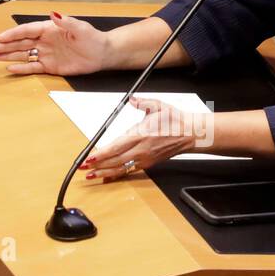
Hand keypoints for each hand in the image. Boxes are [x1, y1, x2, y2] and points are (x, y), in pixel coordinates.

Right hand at [0, 11, 111, 75]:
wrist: (101, 54)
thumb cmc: (93, 38)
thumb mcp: (80, 28)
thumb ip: (66, 22)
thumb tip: (54, 13)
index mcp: (49, 29)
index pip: (26, 31)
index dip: (12, 34)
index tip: (0, 36)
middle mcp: (44, 41)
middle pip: (20, 42)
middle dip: (4, 45)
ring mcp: (46, 53)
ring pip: (22, 54)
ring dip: (7, 55)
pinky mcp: (50, 66)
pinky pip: (32, 67)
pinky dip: (21, 68)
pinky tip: (9, 67)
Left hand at [79, 97, 202, 181]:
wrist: (190, 134)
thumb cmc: (175, 121)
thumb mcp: (158, 106)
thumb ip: (142, 102)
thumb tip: (132, 99)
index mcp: (140, 135)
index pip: (116, 147)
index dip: (101, 154)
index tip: (89, 157)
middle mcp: (141, 150)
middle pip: (114, 161)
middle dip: (97, 165)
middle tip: (83, 167)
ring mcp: (144, 159)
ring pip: (120, 168)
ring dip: (104, 173)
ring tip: (91, 175)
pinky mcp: (148, 163)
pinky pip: (129, 171)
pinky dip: (116, 175)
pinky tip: (107, 176)